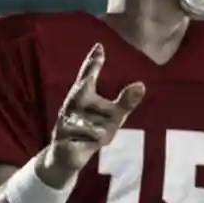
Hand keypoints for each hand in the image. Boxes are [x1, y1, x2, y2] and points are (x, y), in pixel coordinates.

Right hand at [40, 43, 145, 186]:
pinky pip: (77, 137)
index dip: (93, 62)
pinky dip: (87, 138)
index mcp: (83, 96)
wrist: (68, 155)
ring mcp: (65, 122)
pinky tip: (96, 141)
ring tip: (102, 134)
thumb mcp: (113, 117)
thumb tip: (141, 84)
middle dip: (82, 86)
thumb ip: (125, 101)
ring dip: (92, 126)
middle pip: (78, 93)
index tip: (99, 47)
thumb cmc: (92, 131)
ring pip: (80, 120)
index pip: (87, 76)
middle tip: (88, 78)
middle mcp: (71, 106)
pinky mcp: (62, 140)